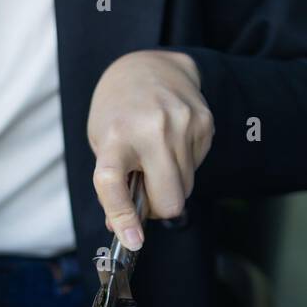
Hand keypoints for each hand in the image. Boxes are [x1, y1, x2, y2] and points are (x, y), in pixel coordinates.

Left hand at [87, 50, 213, 250]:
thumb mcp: (102, 144)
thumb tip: (124, 229)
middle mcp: (151, 130)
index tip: (132, 240)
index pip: (114, 184)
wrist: (148, 66)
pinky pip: (197, 167)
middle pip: (170, 200)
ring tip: (156, 158)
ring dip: (171, 185)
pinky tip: (171, 142)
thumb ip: (112, 186)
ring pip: (186, 188)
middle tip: (147, 193)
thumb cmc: (119, 112)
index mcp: (115, 137)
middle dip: (159, 209)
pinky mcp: (204, 123)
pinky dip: (183, 165)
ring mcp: (182, 125)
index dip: (123, 216)